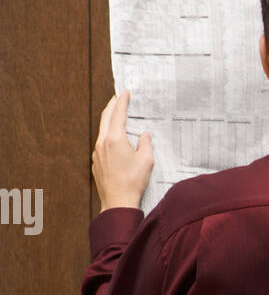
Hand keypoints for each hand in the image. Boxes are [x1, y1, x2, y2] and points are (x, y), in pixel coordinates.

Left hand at [91, 90, 153, 211]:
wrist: (117, 202)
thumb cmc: (133, 182)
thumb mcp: (146, 161)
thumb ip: (146, 144)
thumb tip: (144, 136)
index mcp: (115, 139)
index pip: (118, 114)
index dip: (122, 101)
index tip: (124, 92)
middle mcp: (103, 142)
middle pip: (106, 118)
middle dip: (112, 106)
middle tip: (118, 98)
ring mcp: (97, 152)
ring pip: (102, 130)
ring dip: (109, 121)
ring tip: (117, 116)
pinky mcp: (96, 162)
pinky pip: (102, 143)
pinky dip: (108, 135)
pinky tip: (115, 139)